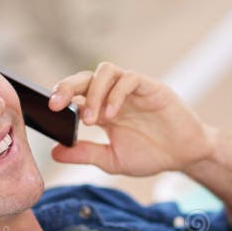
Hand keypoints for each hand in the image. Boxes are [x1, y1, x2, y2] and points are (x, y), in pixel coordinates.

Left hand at [48, 62, 214, 175]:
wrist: (184, 156)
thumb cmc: (150, 155)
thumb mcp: (112, 160)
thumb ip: (85, 154)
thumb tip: (54, 152)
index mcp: (101, 109)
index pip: (75, 94)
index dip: (60, 97)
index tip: (47, 111)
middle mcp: (114, 95)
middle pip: (84, 77)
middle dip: (67, 86)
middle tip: (56, 105)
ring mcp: (132, 89)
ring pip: (105, 71)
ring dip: (93, 92)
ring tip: (90, 119)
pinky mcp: (151, 87)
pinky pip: (129, 79)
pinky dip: (116, 93)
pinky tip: (112, 113)